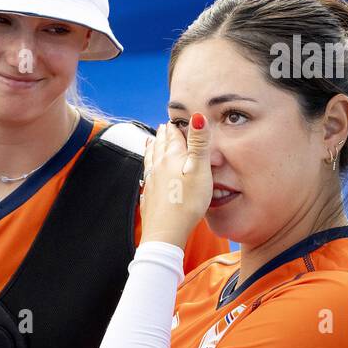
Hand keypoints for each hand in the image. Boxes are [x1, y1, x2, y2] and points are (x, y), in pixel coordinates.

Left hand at [139, 115, 212, 248]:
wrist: (166, 231)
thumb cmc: (188, 202)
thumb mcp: (200, 170)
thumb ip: (199, 143)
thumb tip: (198, 116)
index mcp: (173, 158)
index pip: (174, 137)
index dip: (175, 127)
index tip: (174, 119)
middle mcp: (158, 166)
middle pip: (160, 146)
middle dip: (163, 135)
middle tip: (163, 126)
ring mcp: (151, 181)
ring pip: (150, 159)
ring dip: (152, 148)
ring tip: (150, 141)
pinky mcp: (149, 196)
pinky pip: (147, 176)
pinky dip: (147, 168)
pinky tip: (147, 172)